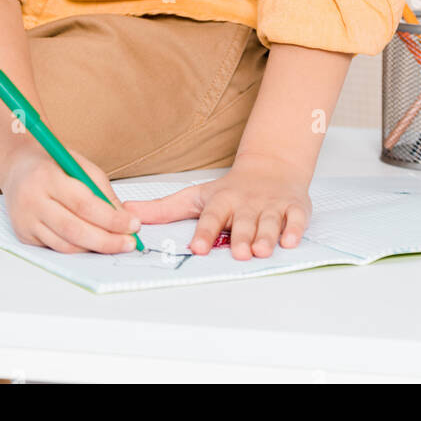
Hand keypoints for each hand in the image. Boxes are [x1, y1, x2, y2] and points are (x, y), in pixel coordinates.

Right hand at [0, 147, 141, 253]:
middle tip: (129, 243)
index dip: (111, 219)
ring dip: (94, 248)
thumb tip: (123, 217)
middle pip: (75, 229)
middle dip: (107, 240)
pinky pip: (55, 248)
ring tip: (116, 245)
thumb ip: (100, 189)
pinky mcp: (23, 234)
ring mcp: (25, 220)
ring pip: (65, 244)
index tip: (133, 224)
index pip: (84, 204)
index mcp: (47, 177)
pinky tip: (93, 245)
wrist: (16, 167)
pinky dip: (78, 248)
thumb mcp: (78, 164)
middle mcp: (32, 200)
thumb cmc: (50, 163)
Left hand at [128, 153, 311, 259]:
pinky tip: (291, 241)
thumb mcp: (195, 196)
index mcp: (222, 201)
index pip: (211, 217)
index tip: (198, 248)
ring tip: (261, 251)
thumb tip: (125, 212)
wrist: (271, 167)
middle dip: (241, 237)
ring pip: (268, 221)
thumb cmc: (230, 189)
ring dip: (265, 236)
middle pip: (242, 222)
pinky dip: (295, 229)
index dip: (205, 232)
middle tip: (239, 253)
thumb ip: (163, 209)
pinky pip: (295, 218)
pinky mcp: (293, 207)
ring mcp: (270, 205)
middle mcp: (246, 203)